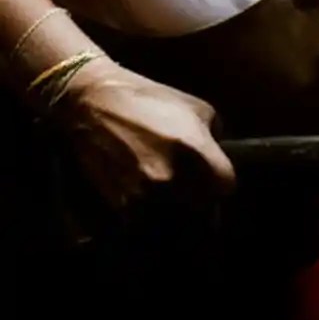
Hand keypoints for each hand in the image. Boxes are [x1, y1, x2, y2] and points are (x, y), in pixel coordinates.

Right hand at [51, 57, 235, 215]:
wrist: (92, 103)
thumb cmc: (149, 99)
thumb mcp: (197, 108)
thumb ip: (214, 138)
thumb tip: (218, 159)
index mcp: (193, 149)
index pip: (226, 186)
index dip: (222, 183)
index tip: (216, 179)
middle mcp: (170, 175)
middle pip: (202, 205)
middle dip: (201, 196)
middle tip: (194, 186)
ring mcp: (143, 193)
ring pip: (175, 217)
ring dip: (176, 207)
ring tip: (170, 191)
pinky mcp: (119, 204)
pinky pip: (147, 220)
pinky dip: (150, 213)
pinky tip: (148, 195)